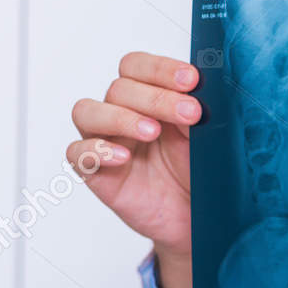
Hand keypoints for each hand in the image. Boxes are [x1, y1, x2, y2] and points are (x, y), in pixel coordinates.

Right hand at [66, 52, 199, 287]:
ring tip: (152, 132)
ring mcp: (106, 141)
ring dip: (120, 116)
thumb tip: (210, 88)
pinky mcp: (95, 173)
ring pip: (87, 112)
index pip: (138, 67)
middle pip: (120, 88)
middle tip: (191, 113)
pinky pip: (77, 154)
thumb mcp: (210, 140)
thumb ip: (203, 112)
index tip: (191, 79)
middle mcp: (124, 113)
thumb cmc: (203, 174)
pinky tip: (124, 156)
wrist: (201, 220)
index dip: (161, 68)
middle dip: (157, 97)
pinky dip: (96, 150)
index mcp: (150, 97)